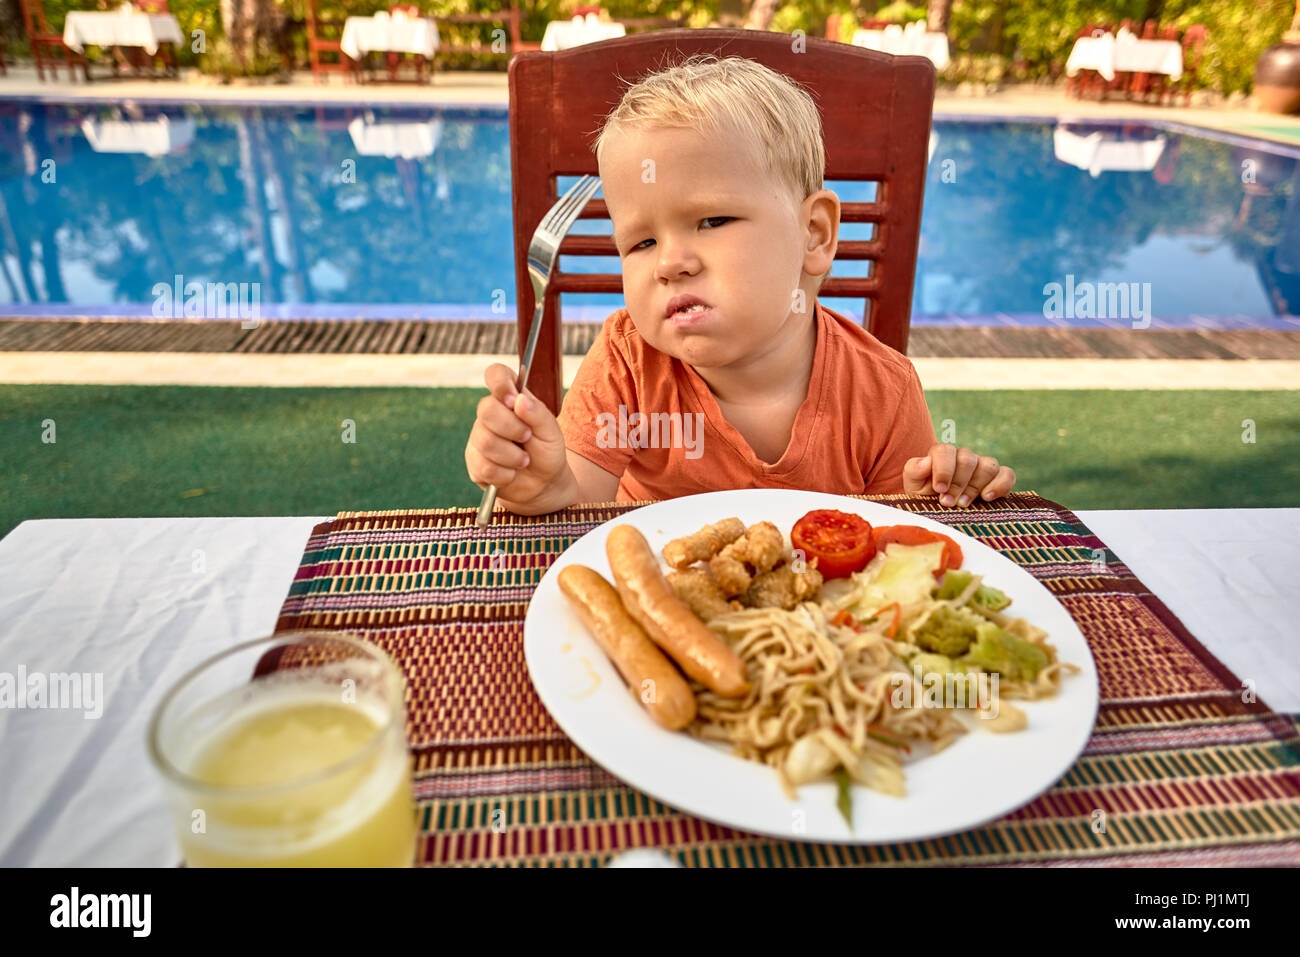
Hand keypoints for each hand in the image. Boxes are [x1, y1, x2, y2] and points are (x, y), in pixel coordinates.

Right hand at [465, 363, 570, 508]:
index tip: (512, 399)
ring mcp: (479, 437)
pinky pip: (484, 466)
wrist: (543, 484)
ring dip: (511, 455)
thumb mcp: (551, 432)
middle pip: (486, 409)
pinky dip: (504, 474)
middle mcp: (490, 414)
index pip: (495, 374)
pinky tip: (512, 474)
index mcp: (510, 398)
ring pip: (485, 441)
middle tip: (527, 437)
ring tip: (524, 460)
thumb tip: (519, 400)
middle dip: (511, 427)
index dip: (499, 382)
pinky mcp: (474, 462)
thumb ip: (538, 414)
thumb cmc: (547, 451)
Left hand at [902, 443, 1015, 506]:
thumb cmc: (924, 496)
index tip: (939, 489)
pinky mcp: (998, 479)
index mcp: (942, 455)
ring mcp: (982, 467)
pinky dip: (1000, 485)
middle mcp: (964, 457)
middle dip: (957, 484)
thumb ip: (914, 471)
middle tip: (948, 502)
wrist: (939, 510)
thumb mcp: (913, 486)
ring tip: (963, 504)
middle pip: (967, 460)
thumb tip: (926, 461)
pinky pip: (1007, 474)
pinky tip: (987, 497)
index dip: (944, 469)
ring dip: (975, 486)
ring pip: (988, 465)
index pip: (945, 450)